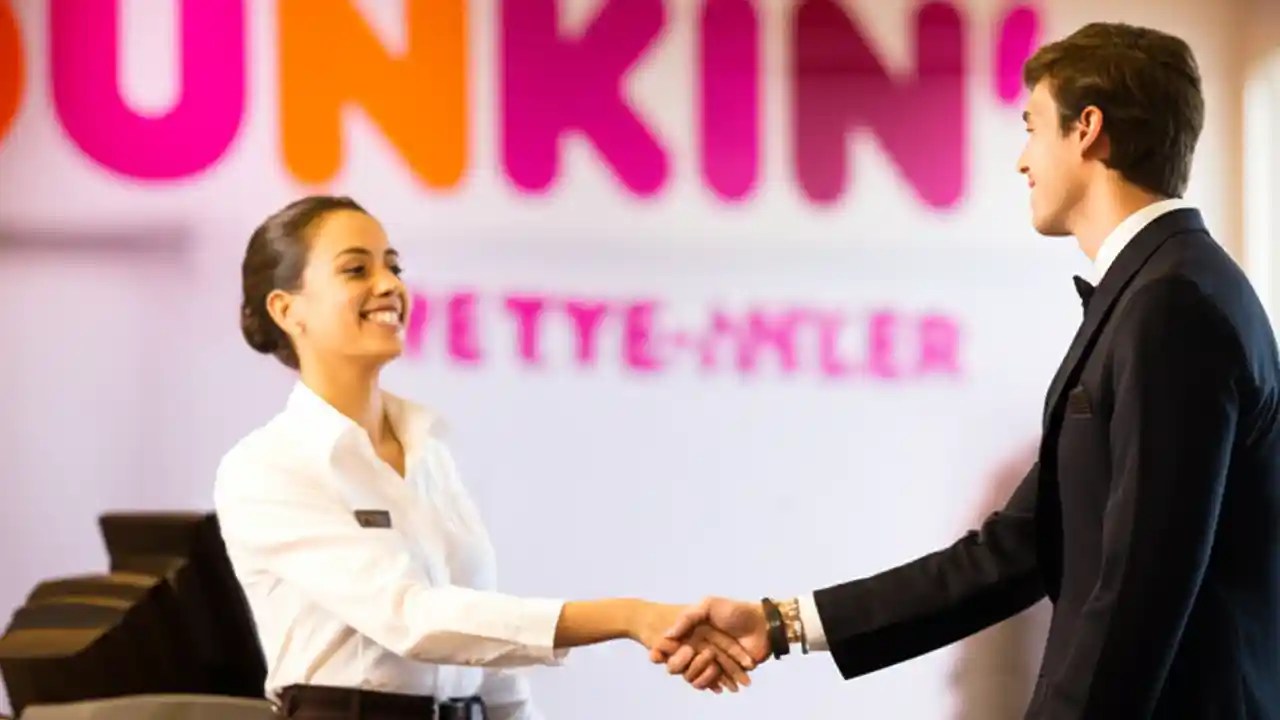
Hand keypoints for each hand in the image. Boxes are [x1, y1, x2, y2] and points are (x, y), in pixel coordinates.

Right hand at [650, 597, 770, 680]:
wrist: (762, 625)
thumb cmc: (735, 612)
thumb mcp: (709, 605)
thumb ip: (687, 618)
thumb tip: (666, 635)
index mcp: (693, 632)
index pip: (673, 647)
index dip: (663, 652)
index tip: (657, 654)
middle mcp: (699, 646)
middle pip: (682, 664)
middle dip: (687, 663)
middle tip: (703, 654)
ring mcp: (712, 659)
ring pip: (695, 675)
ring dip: (703, 674)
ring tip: (714, 665)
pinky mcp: (724, 670)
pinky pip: (712, 681)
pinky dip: (713, 682)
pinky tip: (716, 681)